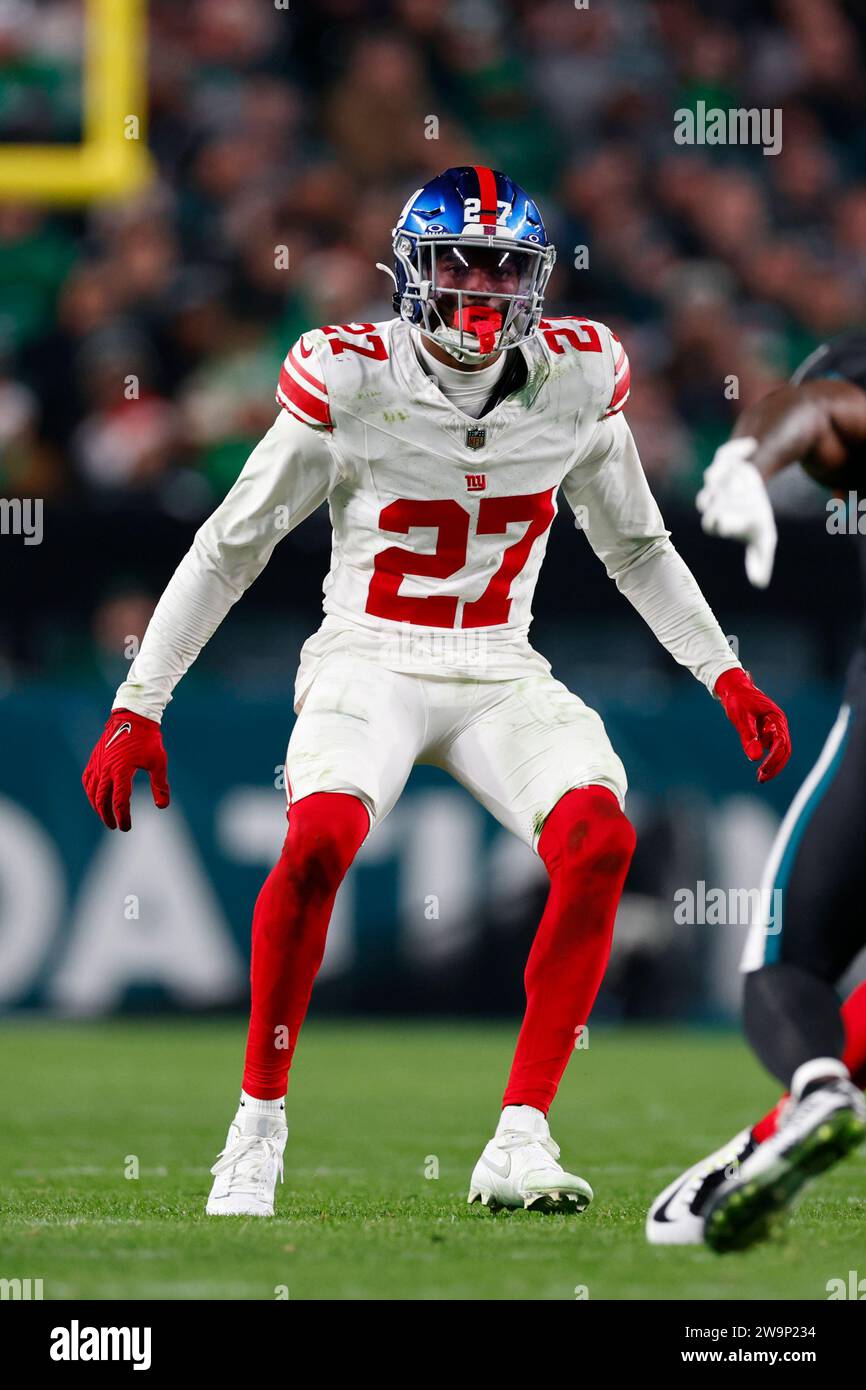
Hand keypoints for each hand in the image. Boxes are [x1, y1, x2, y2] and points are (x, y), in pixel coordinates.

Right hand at [82, 708, 169, 830]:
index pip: (120, 801)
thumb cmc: (148, 740)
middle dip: (107, 815)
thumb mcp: (158, 762)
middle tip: (115, 826)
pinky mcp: (95, 758)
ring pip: (92, 791)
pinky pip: (88, 779)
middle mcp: (106, 768)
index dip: (123, 817)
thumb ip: (160, 785)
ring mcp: (98, 763)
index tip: (126, 827)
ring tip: (105, 815)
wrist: (132, 716)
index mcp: (122, 770)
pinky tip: (96, 797)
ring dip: (97, 806)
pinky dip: (90, 791)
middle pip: (102, 799)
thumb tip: (162, 806)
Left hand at [697, 438, 777, 588]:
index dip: (719, 522)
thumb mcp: (763, 539)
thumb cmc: (755, 518)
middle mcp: (712, 500)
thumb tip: (759, 584)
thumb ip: (760, 560)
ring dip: (721, 473)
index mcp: (718, 520)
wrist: (755, 489)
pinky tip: (750, 448)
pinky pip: (727, 453)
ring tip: (736, 470)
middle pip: (706, 500)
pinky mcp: (726, 460)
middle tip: (731, 494)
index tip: (726, 522)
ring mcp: (718, 480)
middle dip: (716, 498)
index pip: (712, 523)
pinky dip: (737, 450)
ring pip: (712, 476)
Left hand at [715, 668, 790, 782]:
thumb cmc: (738, 700)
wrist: (733, 688)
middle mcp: (779, 724)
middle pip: (784, 750)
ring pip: (779, 750)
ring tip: (760, 776)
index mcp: (776, 719)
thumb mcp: (741, 719)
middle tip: (761, 779)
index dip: (774, 760)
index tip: (763, 772)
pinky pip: (771, 747)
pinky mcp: (767, 731)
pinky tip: (757, 762)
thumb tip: (755, 758)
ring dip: (772, 764)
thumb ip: (749, 738)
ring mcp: (774, 728)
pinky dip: (767, 757)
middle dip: (775, 766)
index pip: (781, 744)